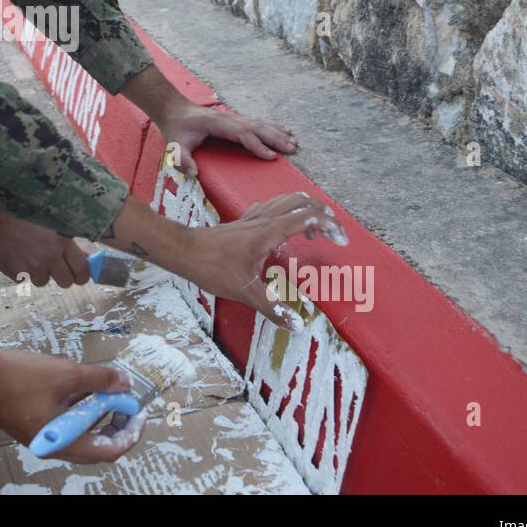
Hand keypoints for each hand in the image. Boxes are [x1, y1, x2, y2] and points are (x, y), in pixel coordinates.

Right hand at [0, 207, 92, 287]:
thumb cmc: (24, 218)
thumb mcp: (52, 226)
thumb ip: (69, 244)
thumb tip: (86, 258)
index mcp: (61, 242)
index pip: (82, 270)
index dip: (82, 276)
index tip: (79, 275)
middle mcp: (49, 256)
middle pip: (66, 282)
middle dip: (62, 277)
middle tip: (55, 268)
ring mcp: (32, 267)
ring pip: (44, 282)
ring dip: (40, 273)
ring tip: (31, 256)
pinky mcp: (17, 274)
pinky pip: (26, 281)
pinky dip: (24, 273)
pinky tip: (19, 257)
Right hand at [0, 349, 143, 462]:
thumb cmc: (19, 378)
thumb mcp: (66, 374)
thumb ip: (99, 380)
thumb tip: (125, 383)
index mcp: (64, 442)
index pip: (109, 451)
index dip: (130, 433)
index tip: (141, 414)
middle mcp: (55, 447)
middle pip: (97, 448)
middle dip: (118, 427)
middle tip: (128, 404)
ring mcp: (45, 438)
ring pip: (83, 437)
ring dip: (100, 418)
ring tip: (111, 393)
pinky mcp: (36, 426)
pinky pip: (68, 427)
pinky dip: (82, 413)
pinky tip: (87, 391)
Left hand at [158, 98, 297, 174]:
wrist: (175, 109)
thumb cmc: (176, 128)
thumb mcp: (174, 145)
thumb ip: (181, 159)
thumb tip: (193, 173)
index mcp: (217, 124)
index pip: (242, 134)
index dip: (257, 145)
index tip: (271, 156)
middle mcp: (229, 119)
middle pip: (256, 127)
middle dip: (275, 138)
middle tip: (292, 149)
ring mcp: (233, 118)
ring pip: (260, 124)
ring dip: (277, 133)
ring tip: (294, 143)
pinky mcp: (235, 120)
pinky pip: (257, 123)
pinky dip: (272, 127)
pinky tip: (285, 130)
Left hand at [176, 192, 346, 332]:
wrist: (183, 251)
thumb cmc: (212, 268)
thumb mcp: (245, 292)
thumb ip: (273, 308)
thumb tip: (299, 325)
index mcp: (269, 232)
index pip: (307, 218)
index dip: (330, 226)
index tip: (342, 241)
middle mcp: (263, 219)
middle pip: (301, 202)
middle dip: (324, 213)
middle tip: (335, 234)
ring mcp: (253, 217)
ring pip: (286, 200)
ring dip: (306, 210)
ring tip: (315, 233)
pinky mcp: (244, 221)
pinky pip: (272, 207)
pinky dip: (288, 211)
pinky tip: (285, 227)